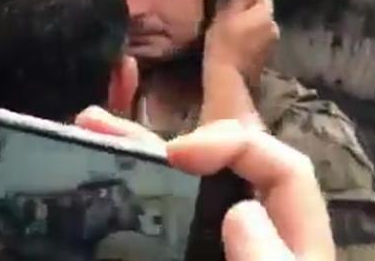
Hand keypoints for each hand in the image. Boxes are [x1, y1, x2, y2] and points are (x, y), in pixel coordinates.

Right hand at [75, 110, 334, 260]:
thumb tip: (242, 212)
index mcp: (290, 248)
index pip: (280, 169)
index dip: (234, 145)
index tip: (179, 156)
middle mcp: (247, 240)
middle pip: (213, 171)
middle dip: (161, 141)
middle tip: (102, 126)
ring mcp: (207, 252)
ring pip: (175, 194)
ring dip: (133, 160)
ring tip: (85, 135)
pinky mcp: (177, 259)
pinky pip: (150, 227)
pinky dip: (123, 200)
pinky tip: (93, 184)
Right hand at [204, 0, 278, 81]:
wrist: (228, 77)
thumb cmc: (224, 41)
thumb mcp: (228, 13)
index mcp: (266, 13)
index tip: (233, 2)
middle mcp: (274, 27)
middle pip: (264, 13)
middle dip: (251, 13)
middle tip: (231, 17)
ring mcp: (272, 45)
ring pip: (262, 28)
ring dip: (251, 27)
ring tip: (233, 32)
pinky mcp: (267, 58)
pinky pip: (259, 42)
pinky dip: (251, 41)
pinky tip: (238, 46)